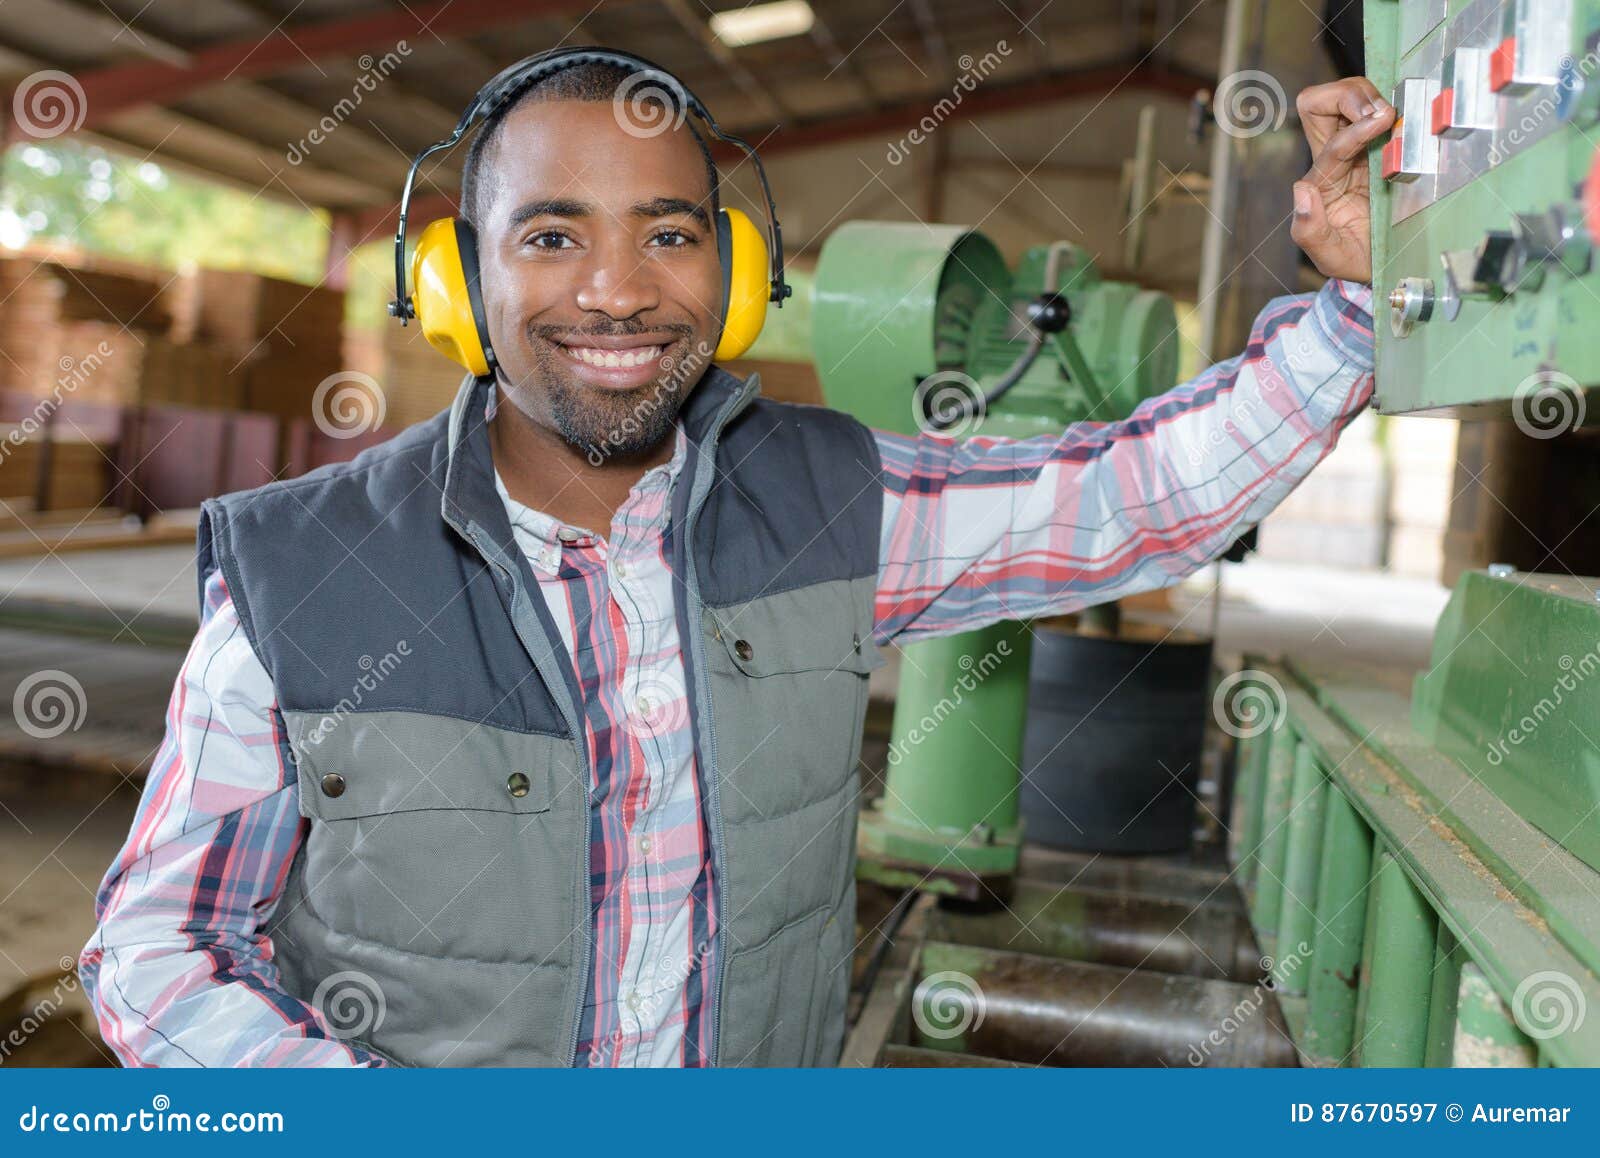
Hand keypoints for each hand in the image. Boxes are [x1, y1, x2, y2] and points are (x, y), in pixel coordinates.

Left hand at [1289, 78, 1395, 283]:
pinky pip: (1380, 108)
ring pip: (1351, 96)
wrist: (1386, 263)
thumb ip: (1310, 231)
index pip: (1332, 142)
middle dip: (1349, 95)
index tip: (1384, 120)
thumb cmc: (1354, 259)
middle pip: (1321, 103)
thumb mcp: (1330, 256)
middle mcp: (1337, 157)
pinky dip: (1390, 101)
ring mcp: (1362, 146)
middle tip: (1383, 112)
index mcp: (1323, 180)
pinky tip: (1407, 113)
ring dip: (1371, 96)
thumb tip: (1302, 191)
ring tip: (1396, 113)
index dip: (1356, 128)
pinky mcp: (1386, 142)